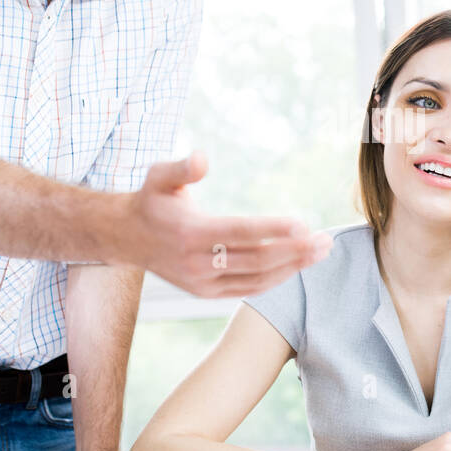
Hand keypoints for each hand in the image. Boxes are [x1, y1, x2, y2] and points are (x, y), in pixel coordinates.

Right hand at [122, 150, 332, 296]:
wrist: (126, 237)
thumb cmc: (151, 200)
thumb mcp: (159, 177)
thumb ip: (182, 168)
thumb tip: (202, 158)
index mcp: (190, 233)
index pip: (240, 232)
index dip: (273, 229)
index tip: (303, 224)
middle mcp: (197, 263)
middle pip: (256, 260)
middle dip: (295, 250)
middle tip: (325, 239)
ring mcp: (202, 282)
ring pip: (257, 279)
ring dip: (293, 266)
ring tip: (320, 252)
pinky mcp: (206, 292)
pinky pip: (248, 289)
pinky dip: (276, 279)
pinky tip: (297, 265)